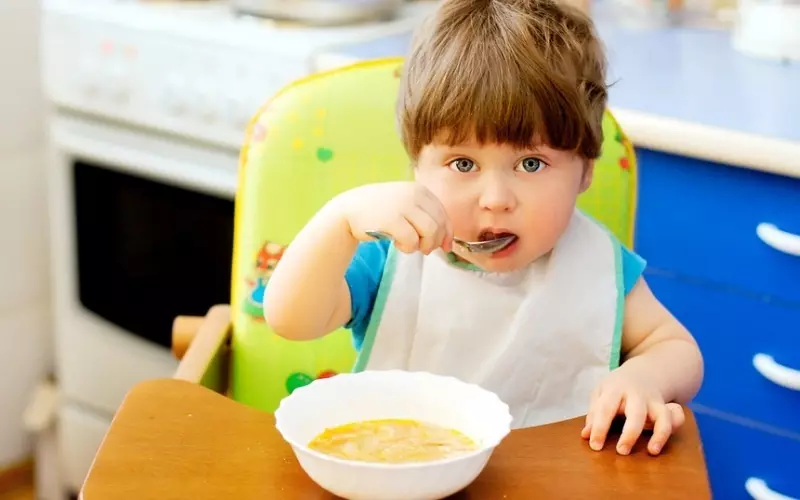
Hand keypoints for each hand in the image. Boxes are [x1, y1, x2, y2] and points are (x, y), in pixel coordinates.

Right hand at [335, 182, 452, 253]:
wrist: (349, 210)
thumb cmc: (380, 211)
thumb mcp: (406, 206)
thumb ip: (426, 218)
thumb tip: (448, 244)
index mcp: (420, 190)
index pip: (443, 214)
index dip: (447, 233)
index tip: (444, 246)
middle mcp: (414, 194)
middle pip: (439, 225)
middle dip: (434, 242)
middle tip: (423, 249)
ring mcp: (403, 205)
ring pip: (430, 232)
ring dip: (423, 245)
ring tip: (411, 247)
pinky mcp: (392, 219)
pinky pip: (412, 240)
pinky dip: (408, 247)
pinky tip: (398, 244)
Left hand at [581, 368, 685, 455]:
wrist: (643, 371)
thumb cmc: (616, 388)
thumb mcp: (601, 393)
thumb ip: (594, 414)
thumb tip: (585, 436)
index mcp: (614, 389)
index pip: (605, 408)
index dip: (599, 428)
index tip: (595, 446)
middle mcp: (636, 394)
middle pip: (636, 413)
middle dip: (630, 434)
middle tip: (621, 452)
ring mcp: (653, 400)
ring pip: (661, 416)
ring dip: (659, 434)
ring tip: (652, 451)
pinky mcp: (665, 407)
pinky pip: (674, 418)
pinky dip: (672, 429)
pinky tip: (659, 445)